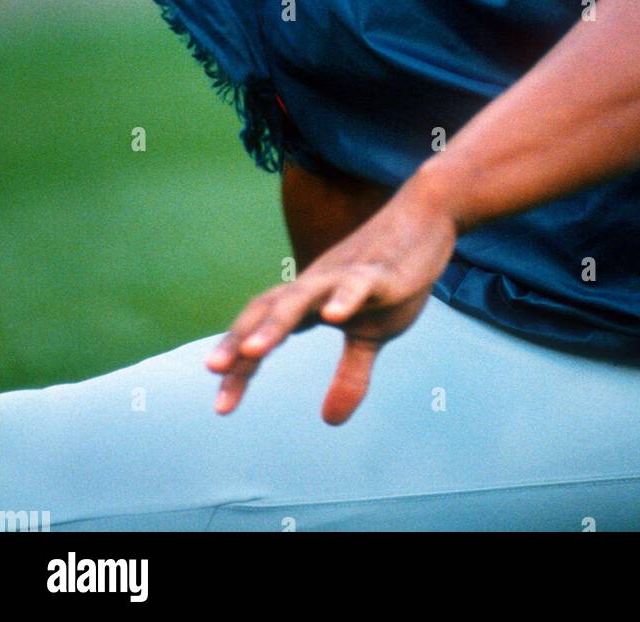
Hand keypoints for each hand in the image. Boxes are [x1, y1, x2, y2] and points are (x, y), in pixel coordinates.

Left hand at [204, 170, 457, 424]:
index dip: (240, 363)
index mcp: (309, 300)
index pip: (263, 329)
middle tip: (214, 371)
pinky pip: (359, 283)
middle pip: (268, 308)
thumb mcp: (372, 334)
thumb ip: (349, 374)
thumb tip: (330, 420)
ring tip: (252, 350)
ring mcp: (346, 274)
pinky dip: (344, 297)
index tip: (221, 405)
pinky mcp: (380, 271)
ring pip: (303, 294)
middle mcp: (317, 284)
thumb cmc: (389, 277)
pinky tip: (335, 315)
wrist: (424, 220)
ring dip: (276, 322)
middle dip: (240, 340)